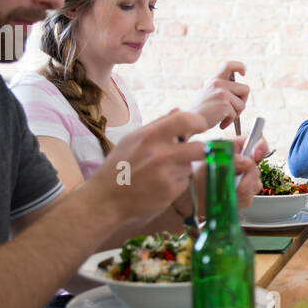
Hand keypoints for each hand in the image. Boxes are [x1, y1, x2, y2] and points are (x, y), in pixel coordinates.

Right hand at [95, 109, 208, 224]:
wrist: (107, 198)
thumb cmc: (119, 165)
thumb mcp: (132, 139)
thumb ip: (158, 124)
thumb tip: (179, 109)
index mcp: (150, 136)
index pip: (186, 120)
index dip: (198, 122)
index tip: (200, 127)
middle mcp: (160, 155)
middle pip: (200, 148)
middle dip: (200, 149)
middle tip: (191, 151)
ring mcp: (166, 175)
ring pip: (190, 166)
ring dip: (181, 167)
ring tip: (160, 172)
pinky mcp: (170, 193)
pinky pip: (184, 182)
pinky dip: (176, 182)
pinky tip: (159, 184)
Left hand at [187, 134, 267, 209]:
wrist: (189, 195)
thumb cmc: (195, 172)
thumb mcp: (209, 159)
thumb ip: (230, 157)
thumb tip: (248, 162)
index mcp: (235, 149)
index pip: (257, 141)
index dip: (261, 146)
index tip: (256, 155)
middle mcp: (242, 164)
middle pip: (257, 167)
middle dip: (249, 176)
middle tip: (236, 181)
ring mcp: (244, 180)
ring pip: (256, 184)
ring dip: (243, 189)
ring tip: (228, 190)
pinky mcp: (243, 196)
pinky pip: (249, 198)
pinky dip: (239, 200)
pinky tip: (229, 198)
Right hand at [192, 60, 249, 129]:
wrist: (189, 120)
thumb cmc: (199, 111)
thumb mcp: (208, 94)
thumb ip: (222, 90)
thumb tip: (242, 95)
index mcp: (215, 80)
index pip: (229, 65)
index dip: (240, 66)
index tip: (243, 73)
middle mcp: (219, 84)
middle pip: (246, 89)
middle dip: (243, 101)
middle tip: (234, 110)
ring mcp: (222, 93)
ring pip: (242, 104)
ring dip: (236, 114)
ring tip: (224, 117)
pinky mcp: (224, 105)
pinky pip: (235, 114)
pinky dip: (229, 121)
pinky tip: (220, 123)